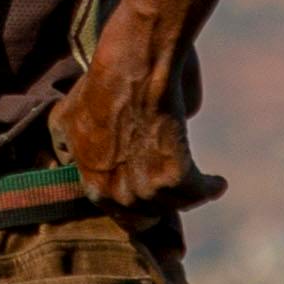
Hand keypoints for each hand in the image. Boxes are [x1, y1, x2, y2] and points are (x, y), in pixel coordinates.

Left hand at [55, 45, 222, 217]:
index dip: (134, 206)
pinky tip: (218, 182)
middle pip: (148, 215)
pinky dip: (211, 187)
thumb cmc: (100, 86)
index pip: (118, 214)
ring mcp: (147, 189)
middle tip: (171, 190)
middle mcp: (119, 195)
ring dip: (189, 196)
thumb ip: (65, 144)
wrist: (134, 69)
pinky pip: (199, 193)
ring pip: (176, 204)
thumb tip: (66, 155)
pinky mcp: (176, 178)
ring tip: (201, 184)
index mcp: (93, 185)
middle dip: (159, 204)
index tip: (148, 193)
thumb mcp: (65, 118)